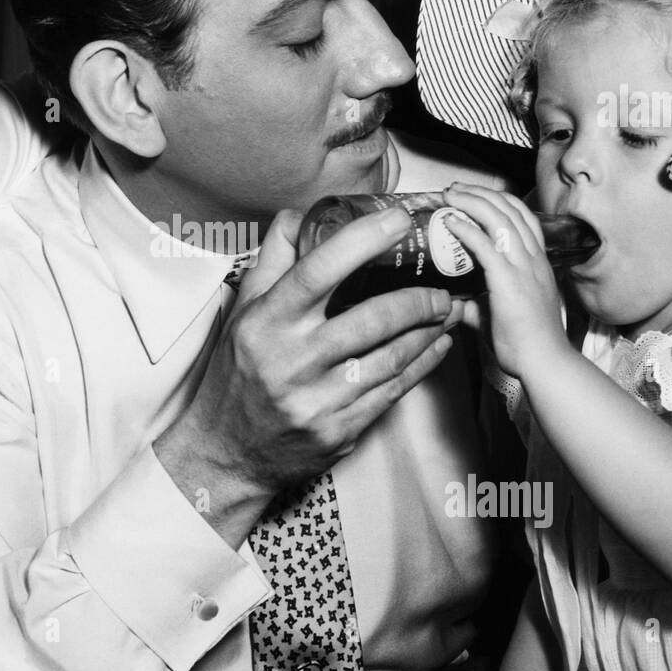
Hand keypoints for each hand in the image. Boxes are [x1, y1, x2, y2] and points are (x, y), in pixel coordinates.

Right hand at [156, 207, 454, 542]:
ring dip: (427, 332)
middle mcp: (290, 361)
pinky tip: (436, 348)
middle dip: (417, 299)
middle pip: (369, 319)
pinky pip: (392, 392)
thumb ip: (272, 262)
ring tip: (447, 312)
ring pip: (390, 358)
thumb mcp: (241, 315)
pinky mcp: (338, 432)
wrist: (225, 453)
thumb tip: (300, 216)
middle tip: (441, 286)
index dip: (361, 242)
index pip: (315, 272)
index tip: (398, 220)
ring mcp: (316, 400)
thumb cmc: (237, 374)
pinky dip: (421, 366)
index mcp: (266, 323)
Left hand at [440, 183, 569, 380]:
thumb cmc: (525, 345)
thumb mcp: (499, 316)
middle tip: (455, 188)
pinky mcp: (509, 281)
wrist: (543, 363)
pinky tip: (451, 220)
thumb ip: (477, 306)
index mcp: (536, 264)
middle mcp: (533, 259)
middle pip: (509, 210)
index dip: (498, 201)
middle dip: (480, 193)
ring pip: (499, 219)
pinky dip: (467, 228)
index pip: (522, 218)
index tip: (473, 195)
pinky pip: (486, 244)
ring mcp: (523, 267)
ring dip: (472, 201)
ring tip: (450, 195)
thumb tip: (455, 304)